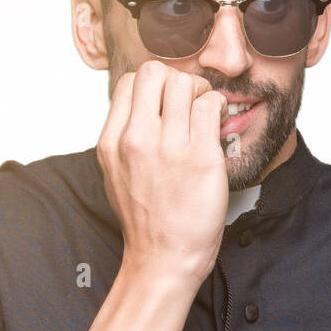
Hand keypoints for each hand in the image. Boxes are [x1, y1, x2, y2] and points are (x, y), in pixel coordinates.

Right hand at [96, 59, 229, 285]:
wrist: (163, 258)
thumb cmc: (146, 220)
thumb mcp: (116, 173)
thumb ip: (124, 136)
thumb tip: (143, 106)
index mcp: (112, 141)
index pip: (129, 82)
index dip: (153, 86)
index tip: (166, 104)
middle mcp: (137, 138)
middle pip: (155, 72)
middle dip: (176, 80)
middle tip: (188, 103)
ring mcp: (170, 146)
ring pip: (186, 83)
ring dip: (200, 92)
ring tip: (204, 114)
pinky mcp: (201, 157)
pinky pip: (211, 105)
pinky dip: (218, 108)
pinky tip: (217, 125)